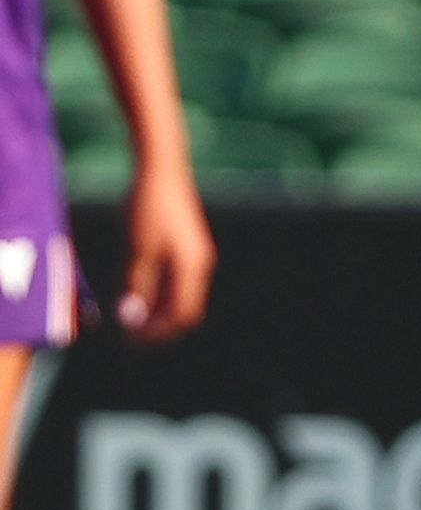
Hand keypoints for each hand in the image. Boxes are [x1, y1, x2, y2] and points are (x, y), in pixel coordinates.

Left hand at [119, 165, 214, 342]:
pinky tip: (138, 292)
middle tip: (130, 334)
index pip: (183, 313)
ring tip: (130, 316)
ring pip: (181, 294)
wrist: (162, 170)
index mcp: (192, 267)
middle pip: (186, 307)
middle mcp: (200, 263)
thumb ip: (136, 286)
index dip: (159, 332)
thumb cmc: (148, 208)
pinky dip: (160, 293)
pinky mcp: (188, 246)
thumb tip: (130, 317)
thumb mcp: (137, 250)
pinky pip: (178, 280)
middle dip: (159, 324)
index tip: (132, 339)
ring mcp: (197, 254)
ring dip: (158, 309)